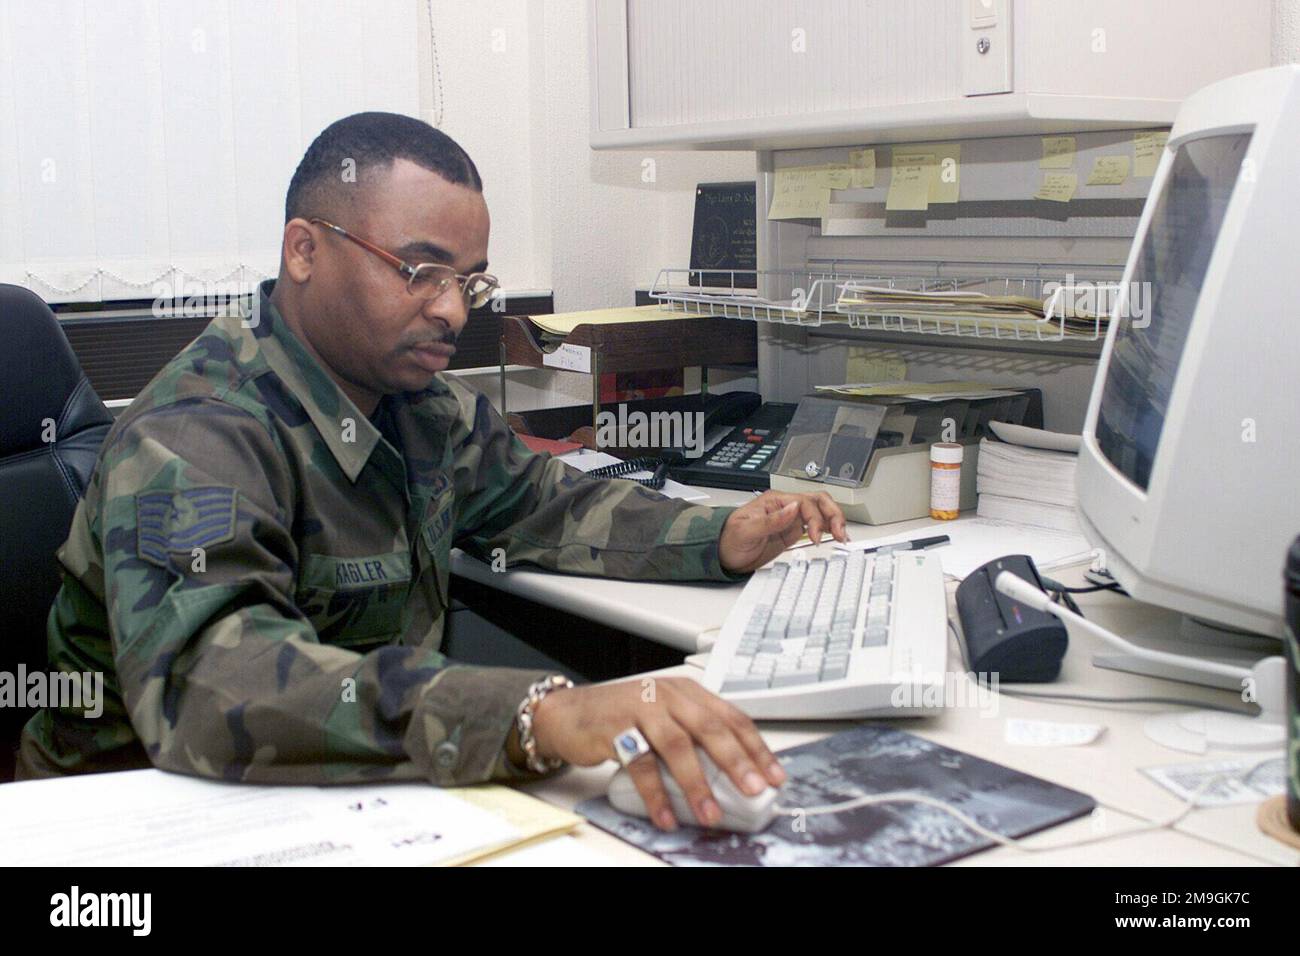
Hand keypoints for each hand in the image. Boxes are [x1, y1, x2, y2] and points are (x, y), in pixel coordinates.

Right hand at [530, 677, 785, 829]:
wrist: (568, 714)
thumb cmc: (621, 718)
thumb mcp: (664, 719)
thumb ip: (694, 739)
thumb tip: (732, 780)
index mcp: (687, 693)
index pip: (731, 717)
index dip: (755, 747)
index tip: (774, 775)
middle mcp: (667, 696)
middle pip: (710, 728)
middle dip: (736, 762)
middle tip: (754, 789)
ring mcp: (641, 709)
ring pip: (678, 746)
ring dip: (697, 783)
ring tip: (710, 813)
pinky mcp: (615, 728)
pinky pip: (641, 764)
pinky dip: (656, 794)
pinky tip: (666, 815)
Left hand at [718, 490, 847, 573]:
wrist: (724, 555)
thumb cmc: (729, 540)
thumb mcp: (746, 531)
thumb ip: (770, 521)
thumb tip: (793, 508)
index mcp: (775, 501)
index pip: (805, 502)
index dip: (815, 518)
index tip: (816, 537)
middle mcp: (786, 507)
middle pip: (818, 502)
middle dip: (833, 514)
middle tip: (840, 532)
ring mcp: (791, 520)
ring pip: (821, 513)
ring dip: (834, 521)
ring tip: (842, 536)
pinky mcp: (793, 532)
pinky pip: (817, 527)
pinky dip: (828, 531)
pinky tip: (835, 538)